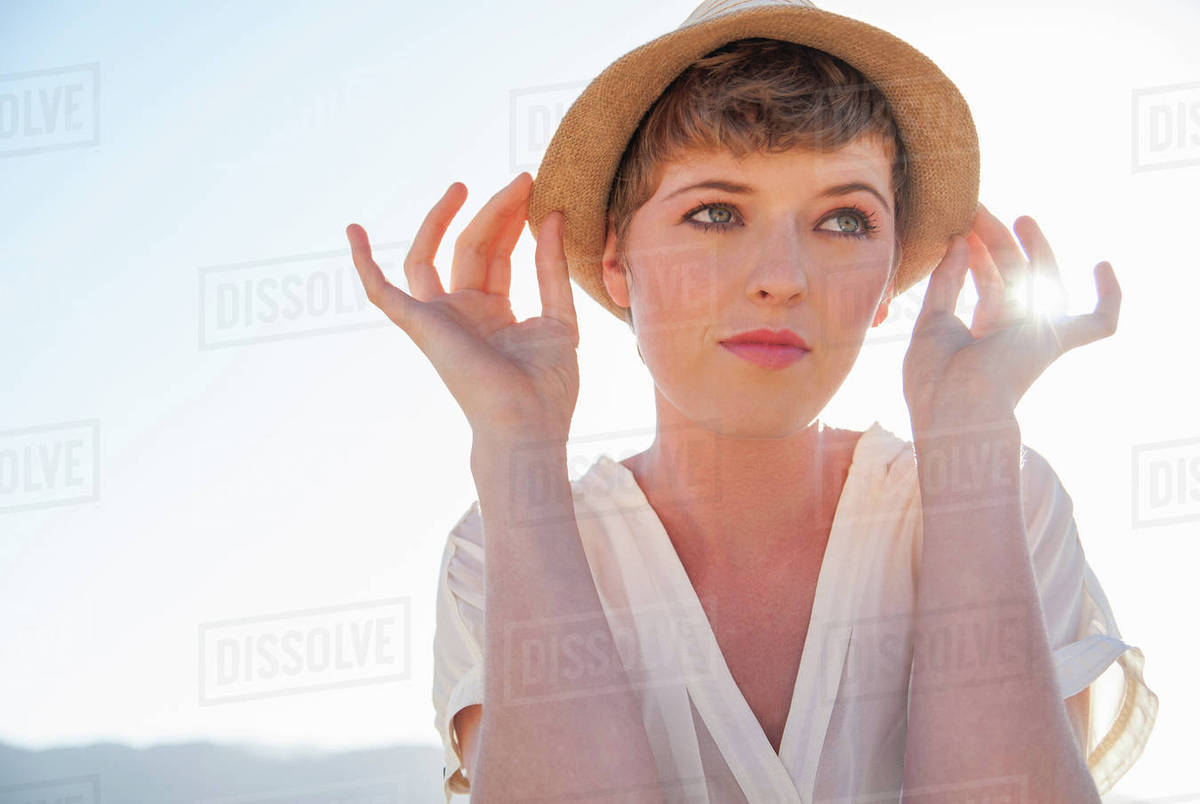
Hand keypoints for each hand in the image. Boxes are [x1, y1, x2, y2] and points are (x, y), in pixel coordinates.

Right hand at [346, 173, 579, 440]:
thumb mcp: (560, 316)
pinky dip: (364, 263)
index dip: (514, 220)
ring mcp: (439, 318)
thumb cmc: (548, 386)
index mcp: (494, 313)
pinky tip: (354, 231)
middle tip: (524, 180)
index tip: (537, 190)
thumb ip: (551, 267)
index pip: (497, 254)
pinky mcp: (420, 325)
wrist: (529, 424)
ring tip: (463, 186)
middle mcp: (463, 312)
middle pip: (471, 246)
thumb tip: (553, 215)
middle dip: (496, 212)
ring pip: (431, 255)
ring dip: (443, 219)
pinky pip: (381, 292)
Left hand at [902, 203, 1120, 432]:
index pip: (986, 284)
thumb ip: (947, 282)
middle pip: (1008, 274)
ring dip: (1021, 244)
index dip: (976, 254)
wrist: (954, 410)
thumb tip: (960, 240)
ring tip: (1004, 214)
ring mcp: (1034, 334)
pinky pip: (1097, 324)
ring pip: (1036, 278)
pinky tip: (1103, 268)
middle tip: (976, 208)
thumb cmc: (935, 379)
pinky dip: (1109, 299)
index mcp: (981, 335)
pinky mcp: (1055, 340)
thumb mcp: (931, 322)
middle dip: (994, 240)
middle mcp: (1010, 332)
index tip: (960, 228)